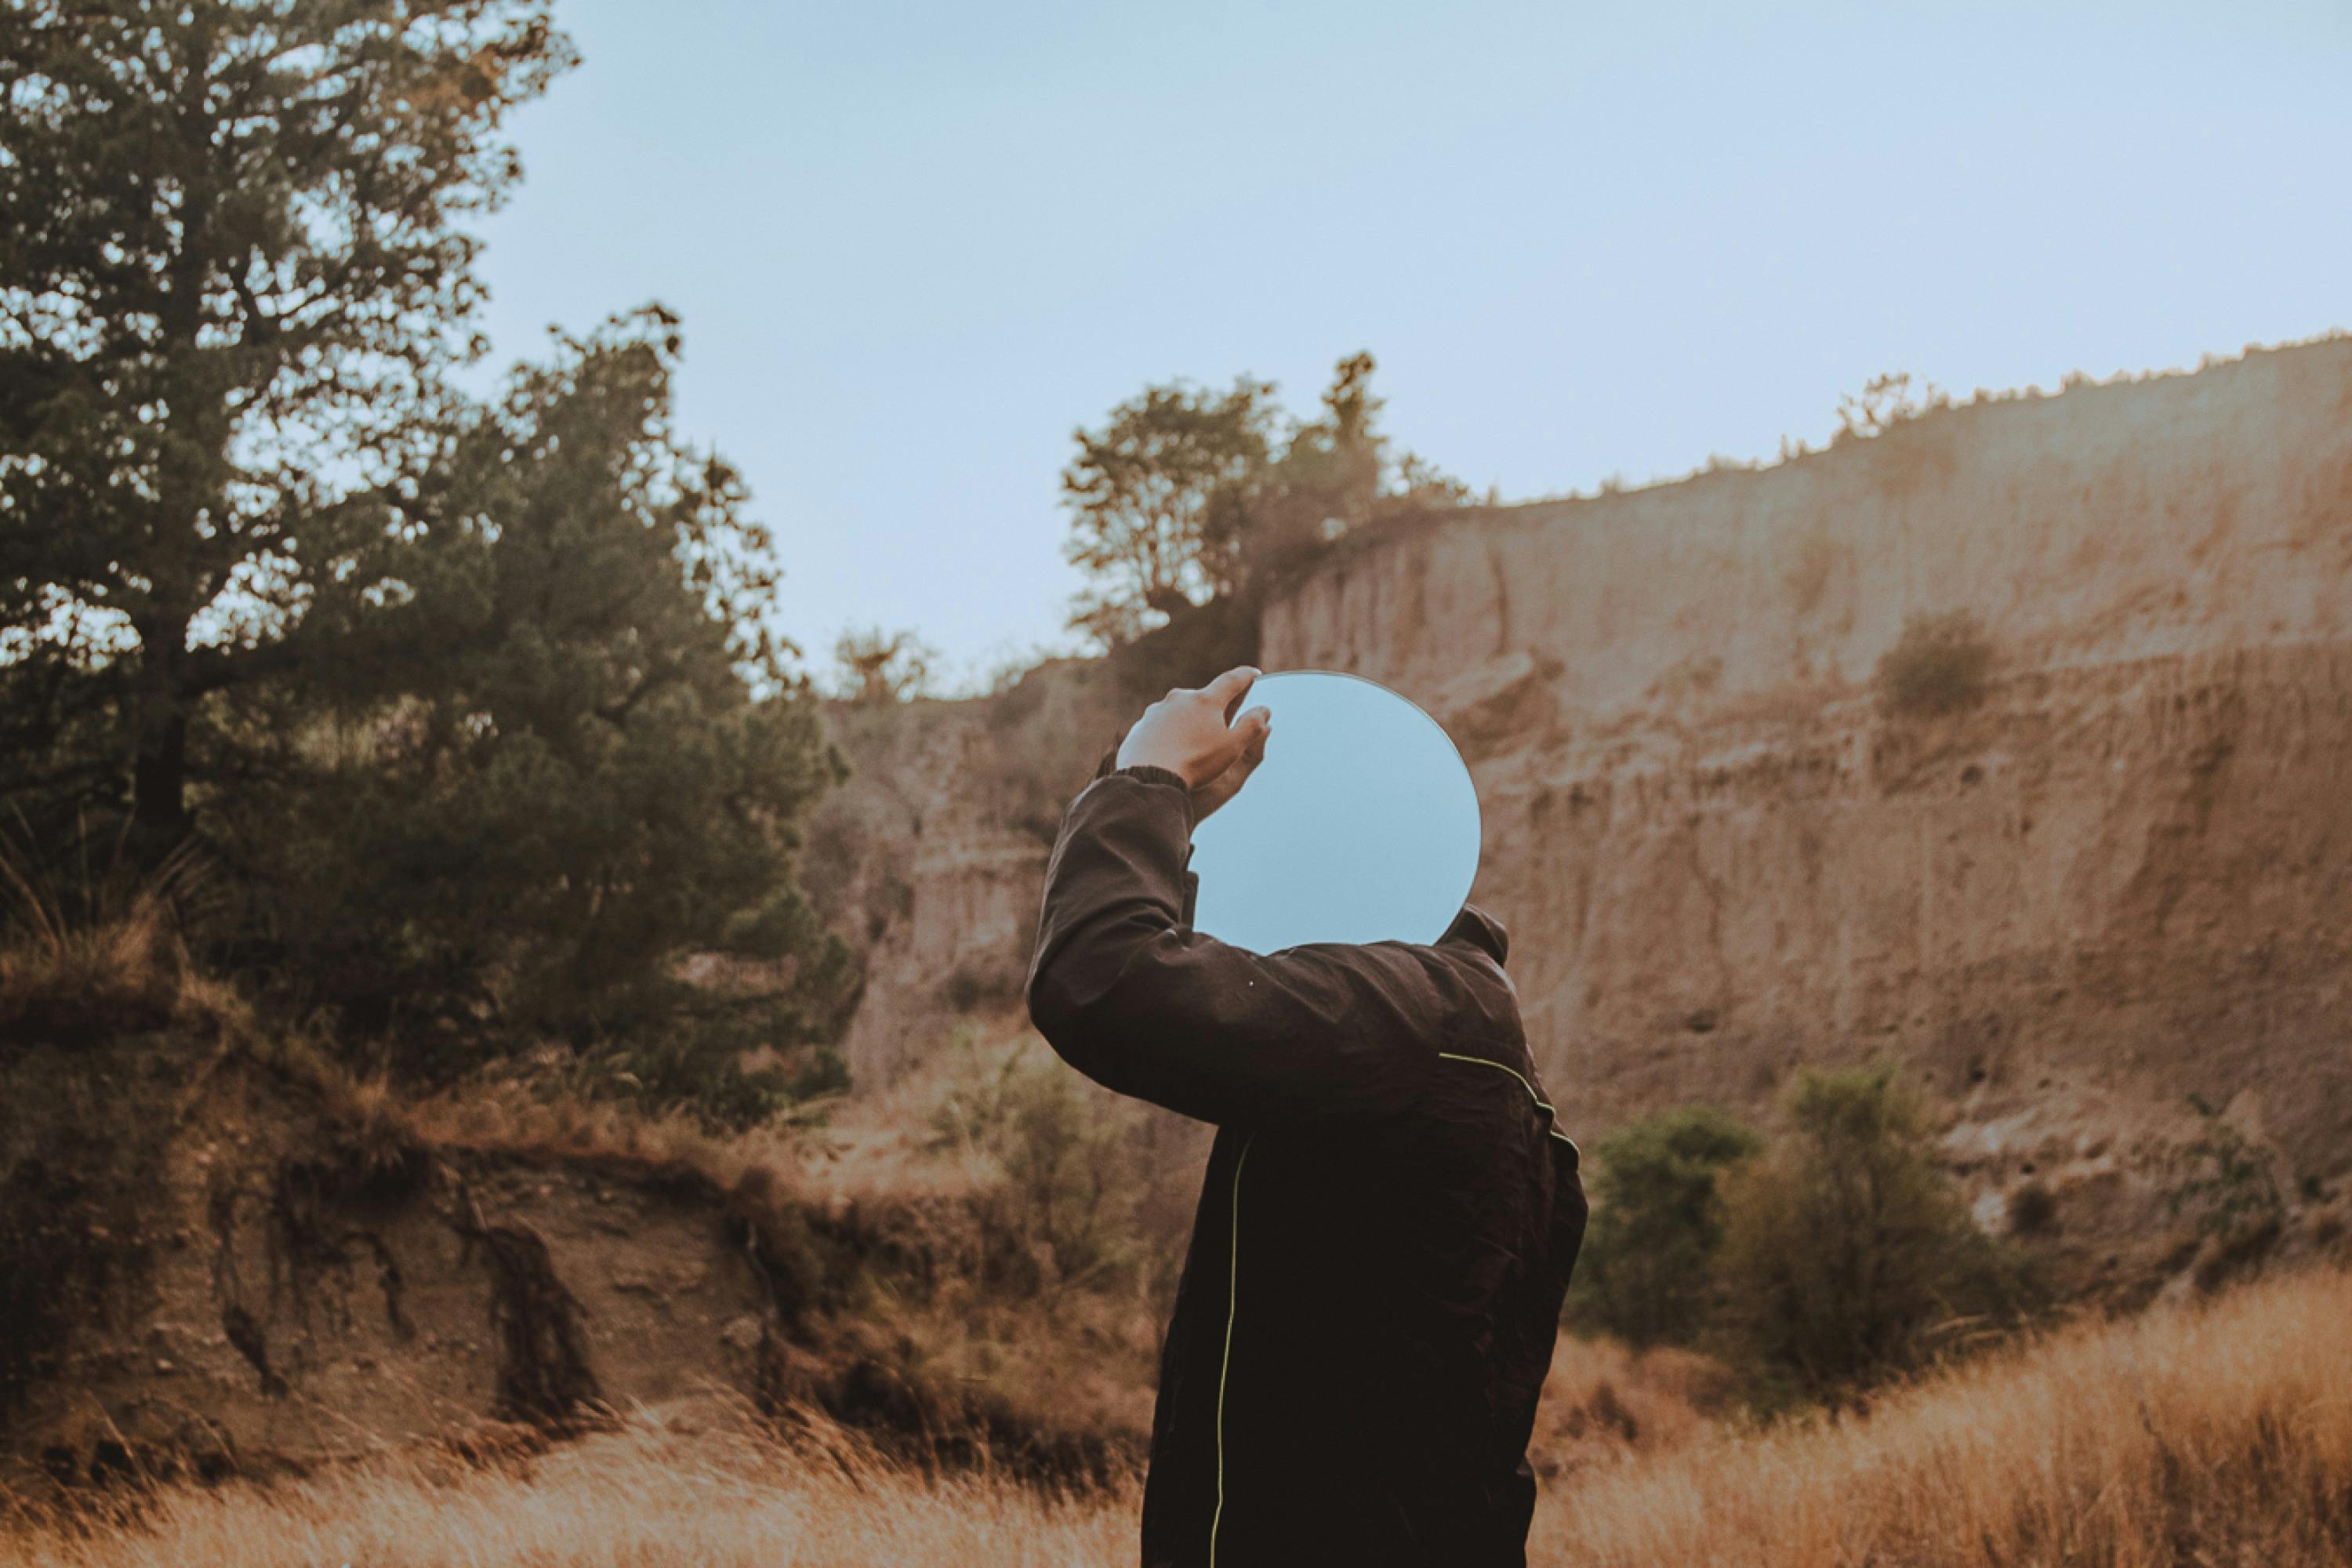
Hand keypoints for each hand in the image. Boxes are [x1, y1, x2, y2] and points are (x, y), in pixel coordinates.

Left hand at [1116, 666, 1273, 807]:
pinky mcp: (1141, 726)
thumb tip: (1263, 710)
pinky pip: (1160, 726)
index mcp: (1206, 700)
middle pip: (1203, 697)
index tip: (1254, 674)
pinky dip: (1169, 734)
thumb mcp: (1233, 748)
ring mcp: (1157, 711)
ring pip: (1180, 711)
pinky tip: (1172, 752)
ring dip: (1189, 721)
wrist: (1149, 778)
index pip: (1232, 680)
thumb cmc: (1195, 764)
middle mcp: (1179, 698)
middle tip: (1222, 720)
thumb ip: (1251, 726)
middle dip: (1214, 706)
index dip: (1246, 676)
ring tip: (1193, 745)